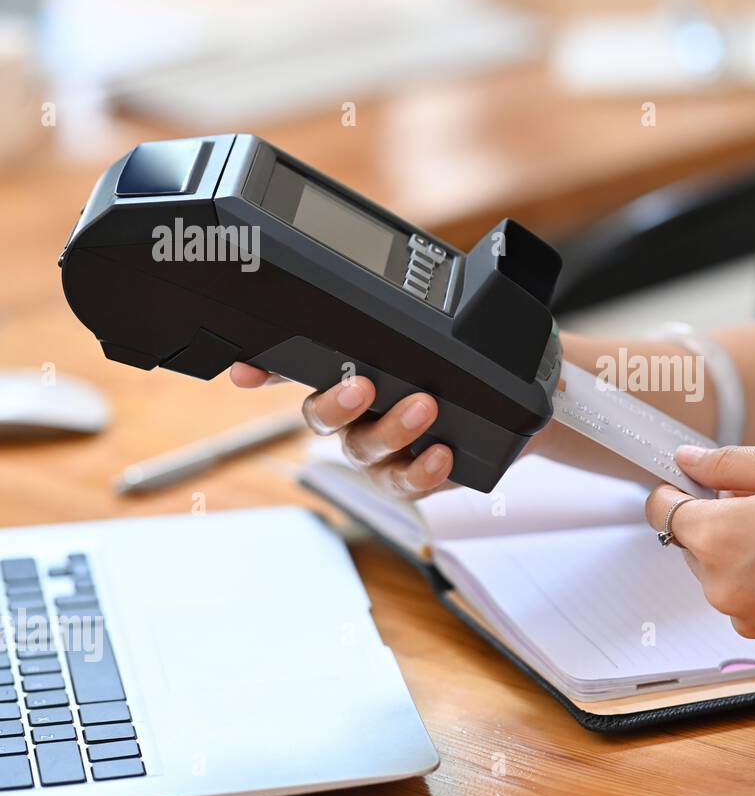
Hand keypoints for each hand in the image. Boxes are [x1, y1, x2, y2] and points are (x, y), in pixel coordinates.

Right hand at [229, 362, 454, 498]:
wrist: (468, 439)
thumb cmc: (428, 390)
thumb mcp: (406, 360)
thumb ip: (374, 343)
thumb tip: (352, 313)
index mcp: (339, 387)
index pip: (293, 374)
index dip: (264, 372)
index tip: (244, 372)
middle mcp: (348, 423)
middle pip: (324, 419)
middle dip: (338, 404)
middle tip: (362, 386)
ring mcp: (373, 457)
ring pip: (366, 449)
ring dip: (393, 430)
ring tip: (423, 407)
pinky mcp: (404, 481)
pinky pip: (405, 483)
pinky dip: (424, 471)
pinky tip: (442, 453)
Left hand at [645, 444, 754, 645]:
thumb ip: (727, 463)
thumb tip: (686, 461)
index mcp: (719, 538)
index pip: (662, 511)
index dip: (676, 488)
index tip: (697, 478)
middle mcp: (722, 586)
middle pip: (691, 543)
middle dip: (716, 518)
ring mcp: (748, 617)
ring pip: (720, 572)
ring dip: (741, 550)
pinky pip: (748, 598)